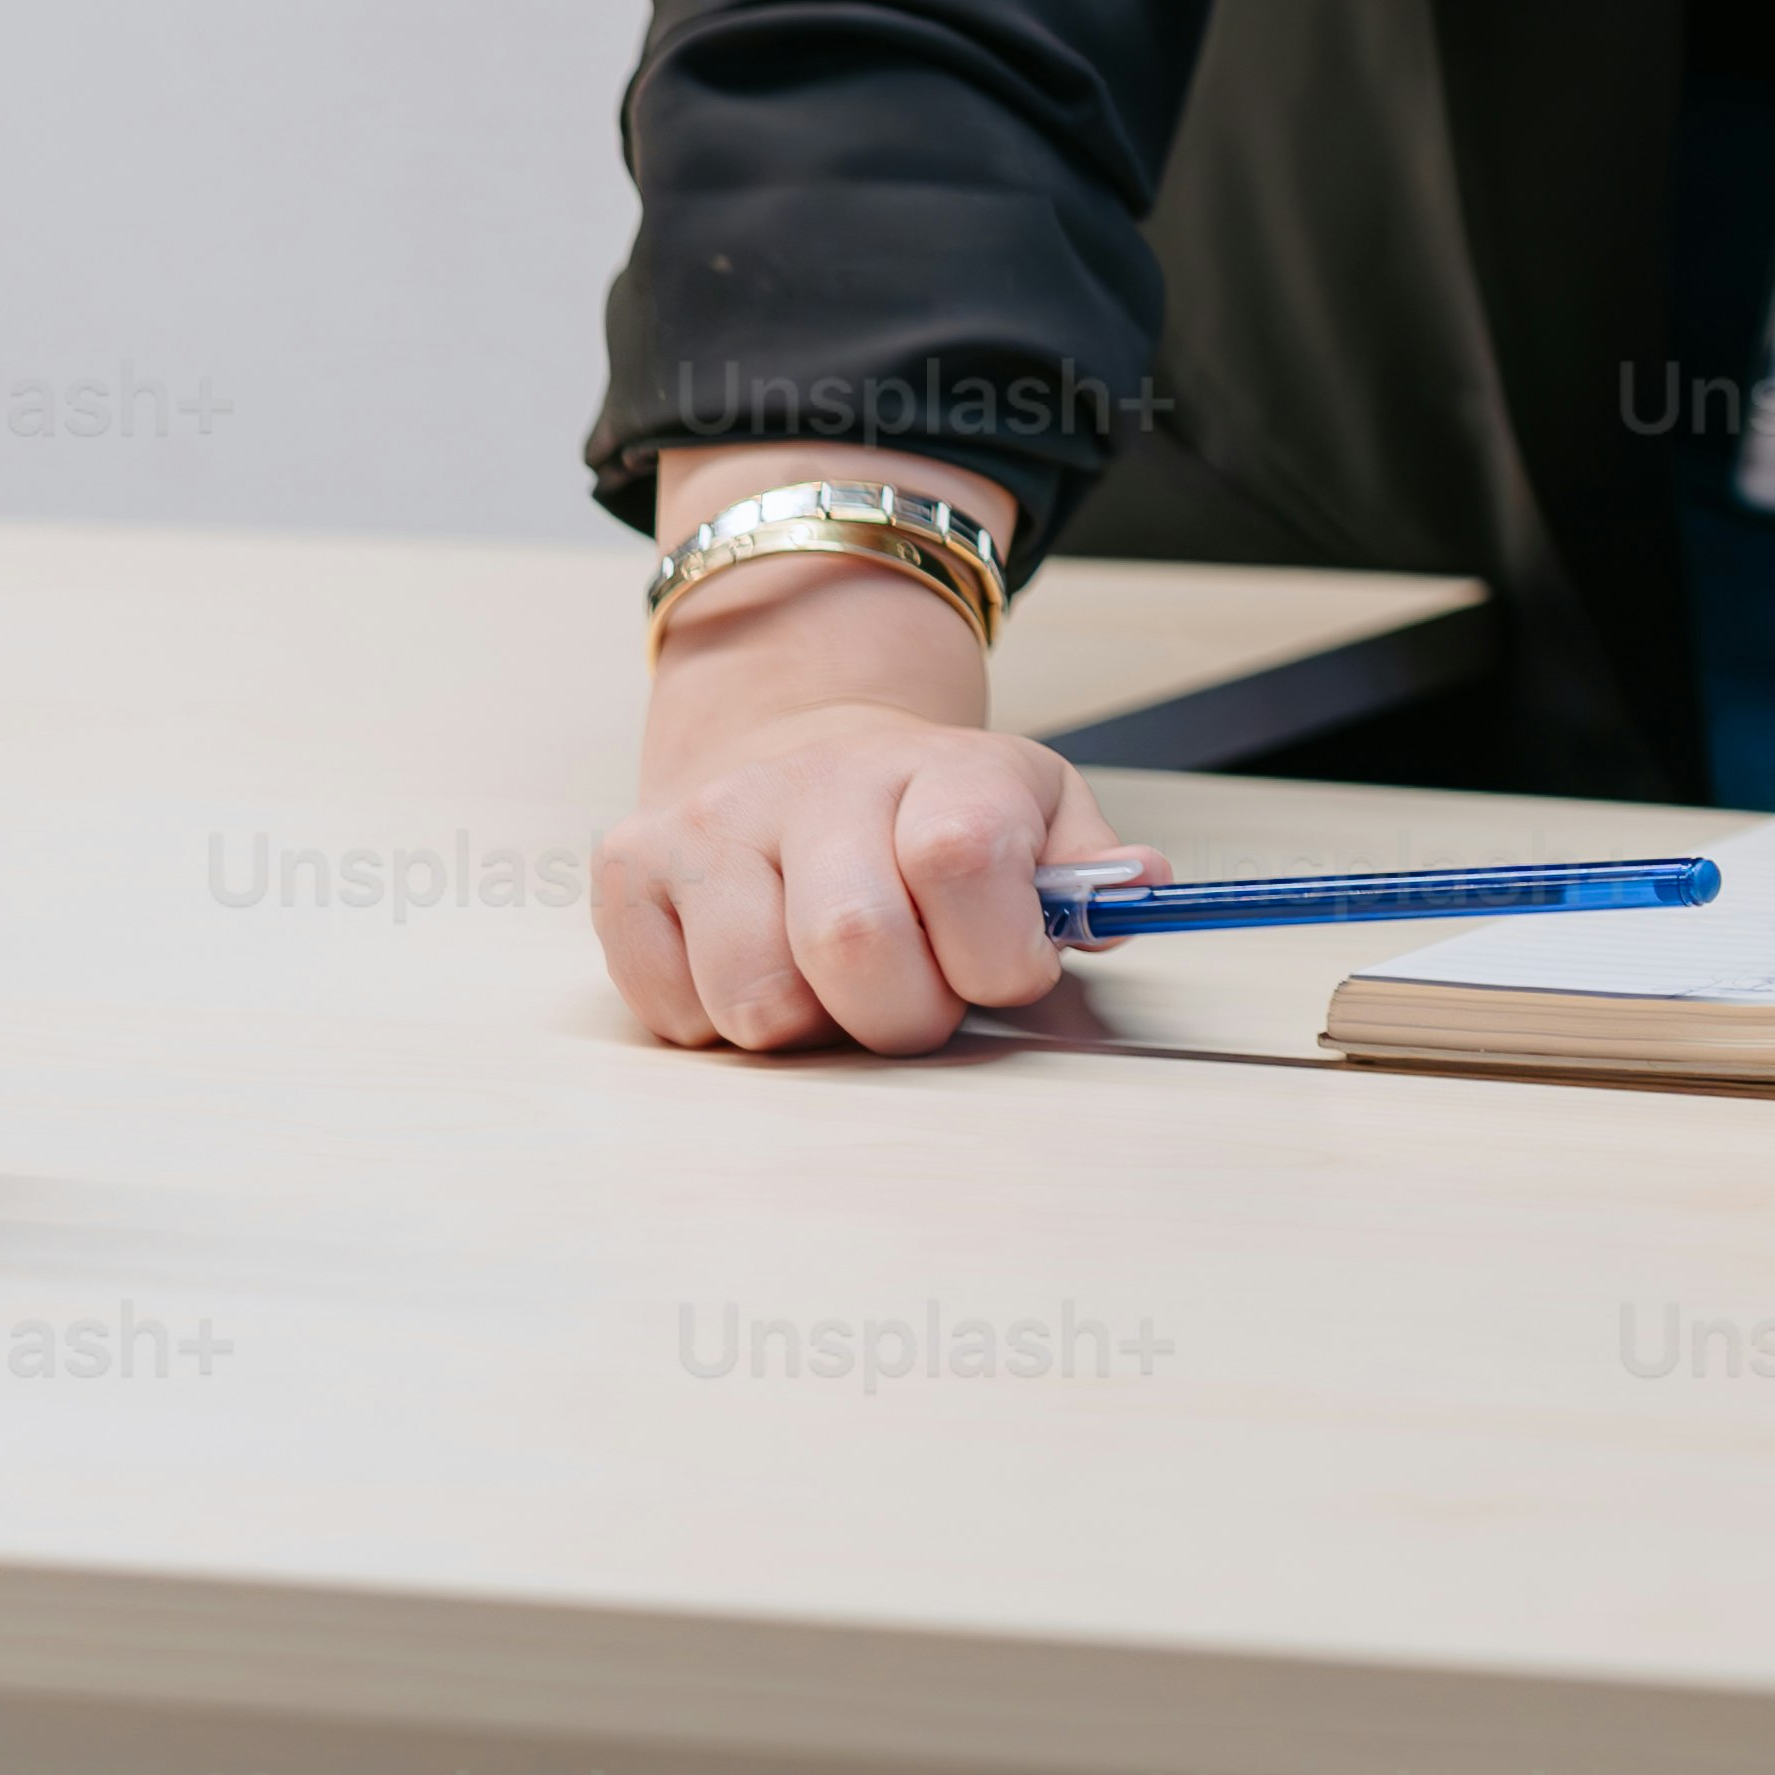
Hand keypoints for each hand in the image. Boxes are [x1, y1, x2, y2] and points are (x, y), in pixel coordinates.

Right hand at [595, 484, 1102, 1056]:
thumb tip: (1144, 888)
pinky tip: (758, 965)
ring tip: (833, 982)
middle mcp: (815, 782)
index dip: (994, 953)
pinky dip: (720, 1020)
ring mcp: (711, 822)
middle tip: (915, 1003)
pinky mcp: (630, 869)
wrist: (795, 746)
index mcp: (939, 768)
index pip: (962, 859)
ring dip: (808, 1028)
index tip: (1005, 972)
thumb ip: (1093, 868)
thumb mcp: (1035, 812)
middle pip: (853, 946)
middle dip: (902, 1016)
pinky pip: (674, 1009)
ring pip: (756, 998)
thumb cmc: (929, 811)